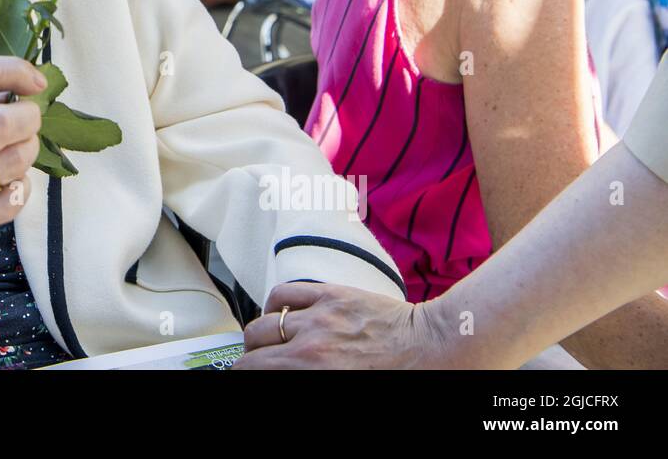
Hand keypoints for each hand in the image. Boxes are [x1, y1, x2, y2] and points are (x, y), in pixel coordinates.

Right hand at [0, 55, 45, 248]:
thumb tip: (15, 91)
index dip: (16, 71)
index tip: (32, 80)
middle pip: (2, 124)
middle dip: (29, 115)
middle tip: (27, 115)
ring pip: (11, 164)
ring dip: (27, 148)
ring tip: (18, 143)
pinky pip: (6, 207)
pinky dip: (20, 189)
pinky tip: (11, 178)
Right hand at [234, 282, 454, 368]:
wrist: (438, 351)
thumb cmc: (402, 377)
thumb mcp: (344, 388)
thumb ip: (310, 377)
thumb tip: (288, 370)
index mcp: (311, 371)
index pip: (253, 370)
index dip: (242, 374)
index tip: (242, 375)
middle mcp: (309, 343)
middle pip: (253, 345)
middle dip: (248, 357)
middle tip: (254, 363)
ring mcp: (318, 315)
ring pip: (264, 320)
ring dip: (259, 333)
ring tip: (266, 340)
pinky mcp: (331, 294)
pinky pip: (286, 293)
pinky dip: (275, 303)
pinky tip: (280, 312)